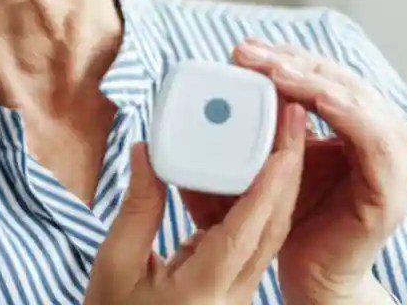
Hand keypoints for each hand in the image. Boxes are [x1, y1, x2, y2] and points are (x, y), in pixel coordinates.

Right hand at [84, 104, 307, 304]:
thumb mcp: (115, 266)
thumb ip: (137, 208)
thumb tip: (147, 151)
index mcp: (203, 292)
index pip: (244, 234)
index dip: (266, 188)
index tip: (283, 146)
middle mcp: (232, 295)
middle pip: (271, 227)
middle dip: (286, 170)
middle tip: (291, 119)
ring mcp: (237, 294)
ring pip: (267, 232)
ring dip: (277, 182)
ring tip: (279, 132)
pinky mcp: (231, 287)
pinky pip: (251, 238)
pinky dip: (255, 200)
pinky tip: (249, 167)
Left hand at [206, 38, 406, 303]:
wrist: (311, 282)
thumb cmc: (281, 230)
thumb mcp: (250, 178)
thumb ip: (228, 148)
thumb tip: (179, 125)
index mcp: (351, 127)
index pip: (322, 77)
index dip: (285, 58)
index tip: (241, 50)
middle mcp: (377, 137)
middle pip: (340, 80)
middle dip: (294, 62)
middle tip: (249, 54)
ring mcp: (391, 163)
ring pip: (359, 102)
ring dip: (317, 81)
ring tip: (277, 70)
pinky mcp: (390, 191)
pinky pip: (375, 144)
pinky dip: (349, 116)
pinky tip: (318, 102)